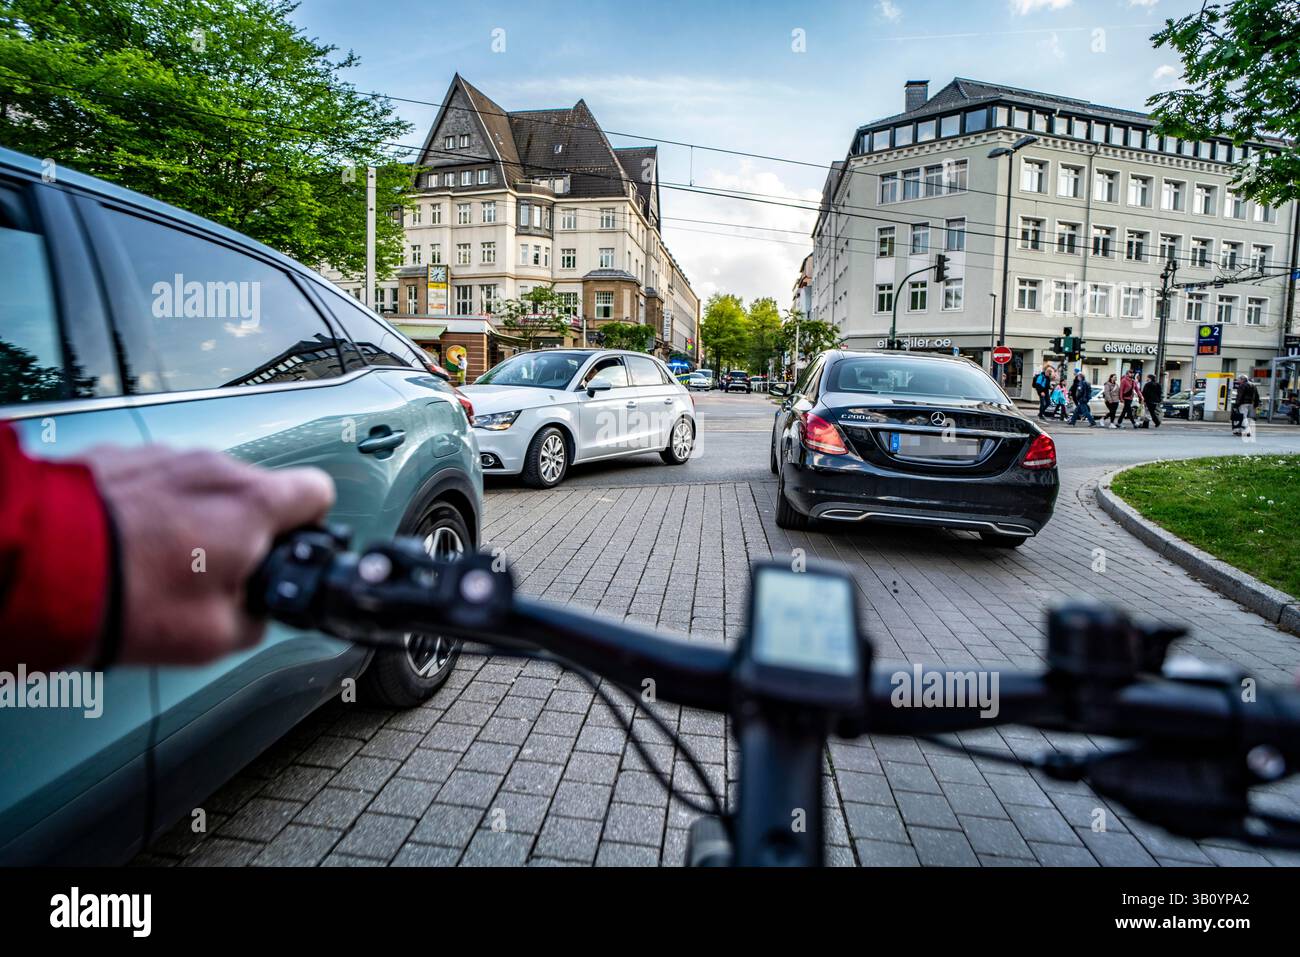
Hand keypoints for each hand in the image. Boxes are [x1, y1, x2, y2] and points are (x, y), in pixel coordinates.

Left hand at [87, 447, 334, 664]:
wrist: (40, 565)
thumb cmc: (126, 596)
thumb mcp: (214, 638)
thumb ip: (255, 621)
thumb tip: (255, 616)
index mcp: (253, 503)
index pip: (318, 493)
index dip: (309, 526)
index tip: (286, 549)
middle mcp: (215, 468)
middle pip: (255, 493)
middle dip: (241, 531)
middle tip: (211, 574)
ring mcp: (167, 456)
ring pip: (202, 488)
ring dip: (192, 519)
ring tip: (157, 563)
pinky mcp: (122, 456)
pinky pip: (154, 482)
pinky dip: (149, 509)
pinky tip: (125, 546)